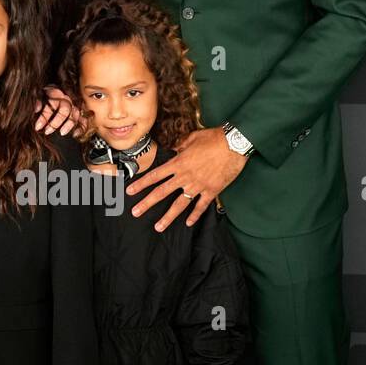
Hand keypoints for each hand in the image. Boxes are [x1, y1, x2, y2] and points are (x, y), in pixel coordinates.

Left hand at [34, 86, 82, 135]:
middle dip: (56, 122)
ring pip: (75, 114)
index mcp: (56, 92)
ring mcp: (75, 103)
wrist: (57, 88)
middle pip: (65, 109)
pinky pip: (84, 119)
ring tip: (61, 133)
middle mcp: (67, 97)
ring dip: (69, 124)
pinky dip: (81, 127)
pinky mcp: (81, 110)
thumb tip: (36, 109)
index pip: (51, 105)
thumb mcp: (39, 94)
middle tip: (47, 131)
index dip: (44, 117)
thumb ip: (37, 101)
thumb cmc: (46, 94)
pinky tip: (75, 134)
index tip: (37, 127)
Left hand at [125, 127, 246, 231]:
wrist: (234, 144)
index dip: (141, 184)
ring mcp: (198, 186)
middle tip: (135, 212)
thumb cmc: (214, 138)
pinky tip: (188, 223)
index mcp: (179, 163)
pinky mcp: (211, 191)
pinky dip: (194, 215)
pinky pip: (201, 206)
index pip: (155, 175)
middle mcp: (185, 176)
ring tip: (159, 227)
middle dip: (146, 203)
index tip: (130, 191)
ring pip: (179, 204)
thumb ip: (181, 144)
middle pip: (161, 192)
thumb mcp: (193, 137)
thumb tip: (175, 148)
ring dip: (168, 217)